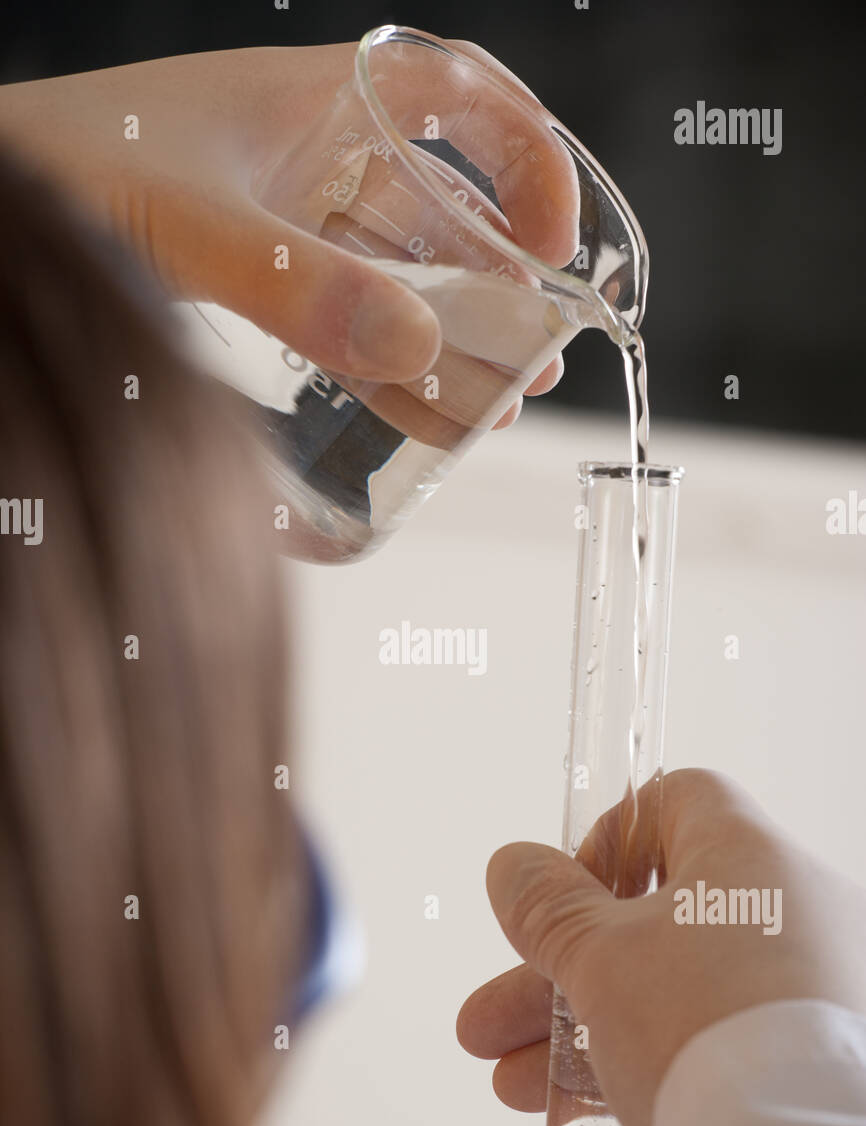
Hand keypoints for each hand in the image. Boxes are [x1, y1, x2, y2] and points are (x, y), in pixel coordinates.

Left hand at [0, 44, 575, 435]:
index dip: (528, 156)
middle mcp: (309, 156)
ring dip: (447, 339)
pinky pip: (340, 318)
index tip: (557, 239)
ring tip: (488, 409)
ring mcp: (282, 221)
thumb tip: (419, 348)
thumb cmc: (61, 172)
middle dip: (496, 283)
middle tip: (534, 360)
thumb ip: (300, 286)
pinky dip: (380, 364)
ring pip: (394, 276)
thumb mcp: (192, 226)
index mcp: (316, 101)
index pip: (461, 95)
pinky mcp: (252, 278)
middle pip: (439, 209)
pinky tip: (409, 413)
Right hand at [457, 769, 865, 1125]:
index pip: (674, 802)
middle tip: (492, 1021)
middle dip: (555, 972)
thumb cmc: (699, 1025)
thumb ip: (548, 908)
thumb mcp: (598, 958)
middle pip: (654, 918)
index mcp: (747, 853)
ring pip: (677, 990)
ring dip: (584, 1030)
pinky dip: (652, 1065)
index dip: (604, 840)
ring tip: (516, 1085)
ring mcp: (809, 986)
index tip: (562, 900)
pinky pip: (719, 1041)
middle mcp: (792, 907)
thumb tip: (514, 865)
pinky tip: (583, 1118)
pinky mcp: (813, 1054)